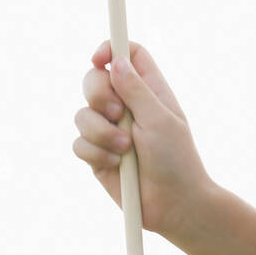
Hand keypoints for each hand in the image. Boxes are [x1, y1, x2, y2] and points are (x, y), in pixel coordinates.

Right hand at [73, 39, 212, 237]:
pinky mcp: (97, 155)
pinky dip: (95, 153)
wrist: (173, 206)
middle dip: (98, 94)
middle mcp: (127, 106)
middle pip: (95, 79)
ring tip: (124, 149)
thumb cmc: (177, 160)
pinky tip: (115, 165)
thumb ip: (137, 90)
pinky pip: (78, 143)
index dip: (110, 49)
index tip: (99, 58)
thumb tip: (115, 61)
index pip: (126, 55)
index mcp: (149, 90)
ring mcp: (109, 130)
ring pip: (81, 114)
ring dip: (100, 131)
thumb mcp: (160, 120)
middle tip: (117, 112)